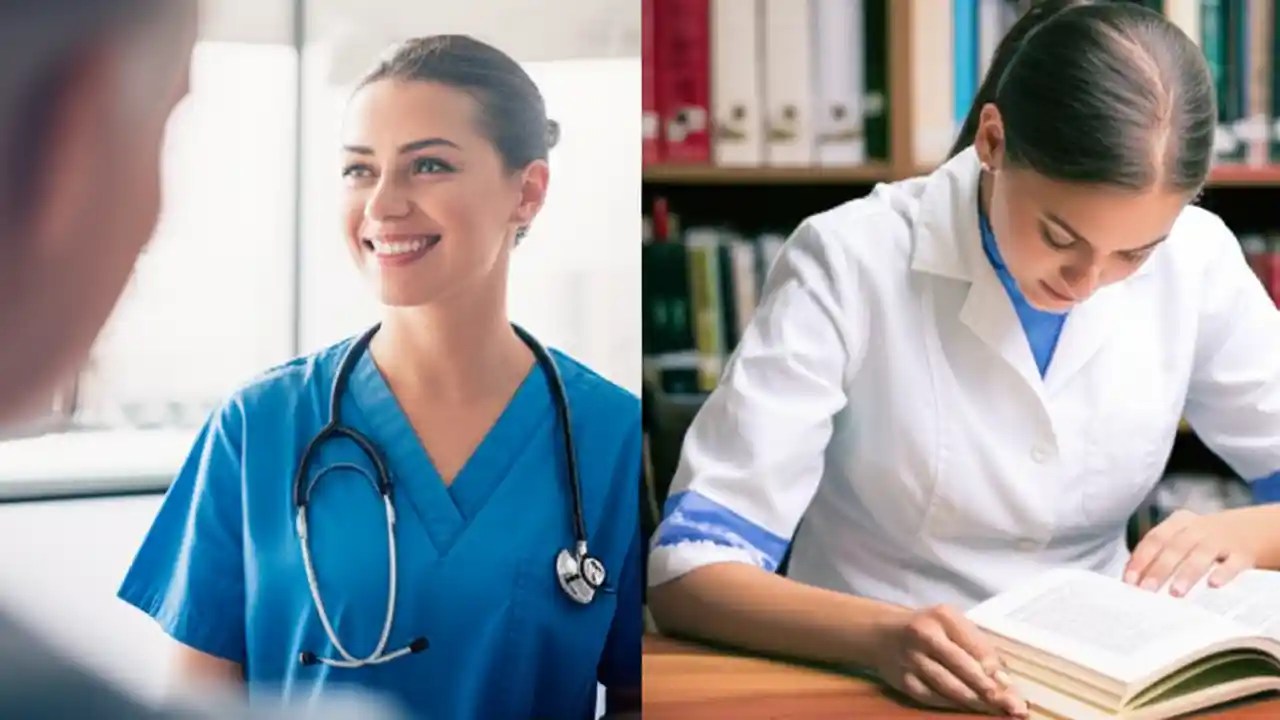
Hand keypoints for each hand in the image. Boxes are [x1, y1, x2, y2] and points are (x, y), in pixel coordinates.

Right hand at [872, 604, 1027, 717]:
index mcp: (943, 617)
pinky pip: (932, 697)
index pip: (977, 647)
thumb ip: (979, 648)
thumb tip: (1005, 681)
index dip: (997, 672)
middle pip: (963, 668)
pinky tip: (967, 710)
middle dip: (990, 691)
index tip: (1015, 691)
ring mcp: (911, 659)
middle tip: (1013, 709)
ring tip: (994, 712)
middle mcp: (924, 635)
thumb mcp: (953, 626)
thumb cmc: (928, 629)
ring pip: (949, 687)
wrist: (880, 634)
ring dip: (975, 703)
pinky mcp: (902, 680)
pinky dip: (952, 705)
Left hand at [1124, 509, 1255, 596]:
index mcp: (1179, 522)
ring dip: (1187, 573)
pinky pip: (1233, 563)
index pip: (1155, 538)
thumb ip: (1158, 554)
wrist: (1253, 529)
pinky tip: (1214, 584)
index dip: (1141, 559)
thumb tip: (1130, 577)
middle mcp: (1199, 528)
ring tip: (1175, 593)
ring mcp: (1222, 540)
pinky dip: (1224, 572)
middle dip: (1159, 569)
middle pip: (1175, 547)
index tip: (1129, 580)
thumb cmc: (1205, 539)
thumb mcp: (1182, 538)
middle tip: (1147, 590)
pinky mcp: (1244, 554)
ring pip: (1202, 555)